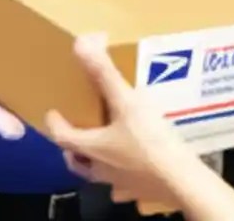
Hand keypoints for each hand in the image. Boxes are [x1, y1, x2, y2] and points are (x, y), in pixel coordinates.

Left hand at [45, 34, 196, 206]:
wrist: (181, 180)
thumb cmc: (150, 141)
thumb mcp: (127, 102)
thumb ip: (104, 74)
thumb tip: (80, 44)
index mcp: (92, 148)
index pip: (62, 136)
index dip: (55, 123)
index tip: (52, 113)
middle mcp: (101, 169)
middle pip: (77, 161)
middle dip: (73, 147)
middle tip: (76, 133)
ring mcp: (120, 183)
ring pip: (99, 172)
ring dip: (96, 159)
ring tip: (105, 145)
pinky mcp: (140, 188)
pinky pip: (124, 181)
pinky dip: (123, 170)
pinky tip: (135, 162)